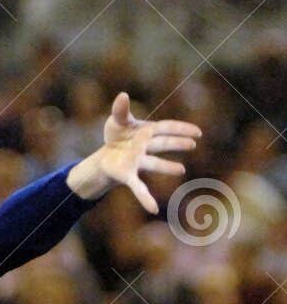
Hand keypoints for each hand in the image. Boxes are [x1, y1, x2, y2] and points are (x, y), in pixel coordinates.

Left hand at [68, 91, 201, 213]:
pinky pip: (138, 187)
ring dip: (166, 167)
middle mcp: (145, 147)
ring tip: (181, 170)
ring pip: (154, 164)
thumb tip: (123, 95)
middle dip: (176, 143)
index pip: (166, 128)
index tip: (198, 132)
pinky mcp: (127, 174)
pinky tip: (152, 209)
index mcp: (147, 132)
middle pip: (162, 144)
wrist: (105, 157)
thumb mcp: (117, 121)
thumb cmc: (117, 137)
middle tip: (193, 144)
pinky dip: (145, 197)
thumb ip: (120, 109)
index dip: (181, 129)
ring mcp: (138, 162)